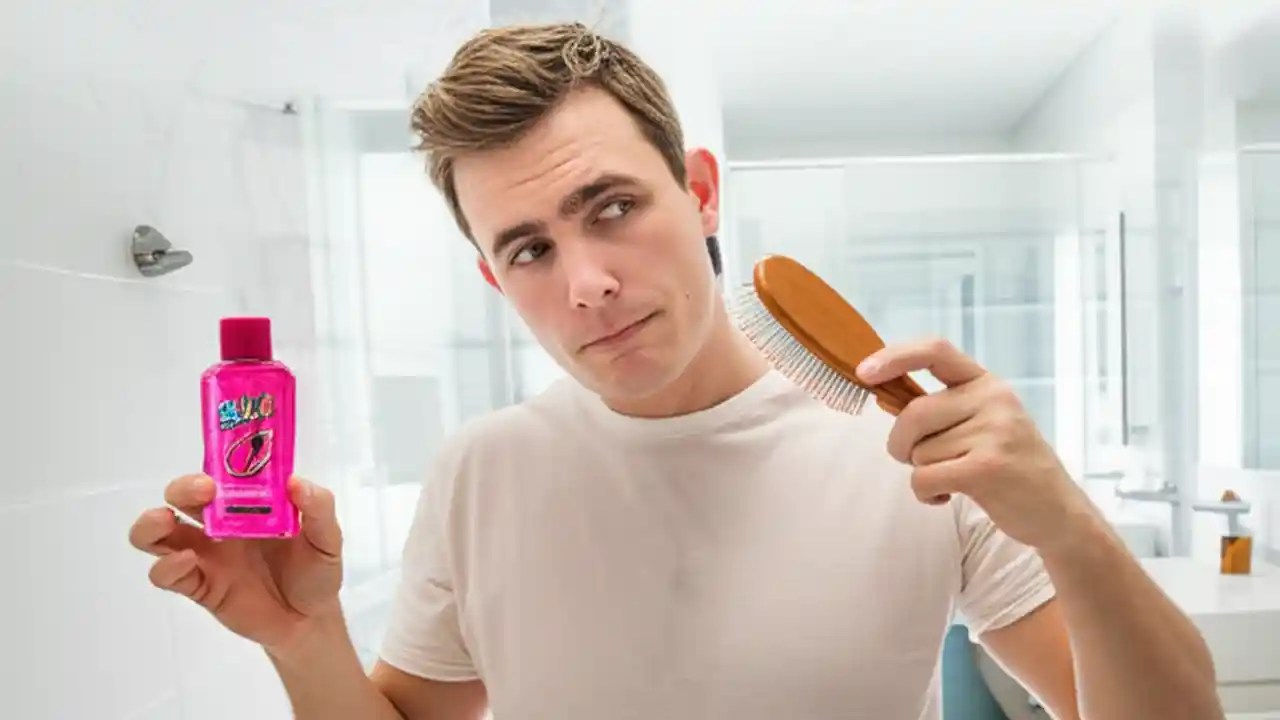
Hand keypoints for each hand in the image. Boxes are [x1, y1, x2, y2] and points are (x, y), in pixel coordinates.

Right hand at [128, 474, 343, 652]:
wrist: (310, 621)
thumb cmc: (317, 572)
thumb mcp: (328, 539)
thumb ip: (318, 509)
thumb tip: (296, 483)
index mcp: (247, 506)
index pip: (219, 474)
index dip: (213, 466)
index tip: (221, 469)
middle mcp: (219, 525)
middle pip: (180, 498)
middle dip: (181, 488)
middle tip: (202, 492)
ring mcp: (205, 556)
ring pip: (158, 534)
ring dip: (150, 524)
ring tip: (162, 521)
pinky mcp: (198, 587)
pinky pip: (166, 575)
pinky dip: (165, 566)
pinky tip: (185, 562)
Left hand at [856, 337, 1098, 552]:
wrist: (1057, 512)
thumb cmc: (1008, 466)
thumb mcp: (982, 424)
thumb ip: (939, 408)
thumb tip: (880, 389)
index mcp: (987, 383)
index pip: (935, 350)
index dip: (894, 357)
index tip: (864, 372)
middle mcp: (993, 400)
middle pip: (913, 413)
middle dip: (900, 444)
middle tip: (914, 459)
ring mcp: (994, 432)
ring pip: (918, 452)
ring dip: (923, 473)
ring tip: (955, 478)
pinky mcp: (988, 467)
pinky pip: (924, 478)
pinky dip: (926, 494)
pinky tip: (951, 495)